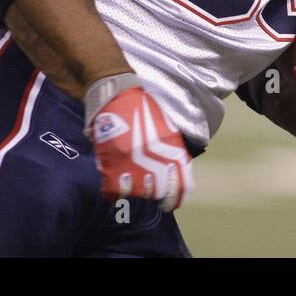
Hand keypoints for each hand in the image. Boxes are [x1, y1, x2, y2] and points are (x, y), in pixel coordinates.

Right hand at [87, 86, 193, 211]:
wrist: (117, 92)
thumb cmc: (142, 109)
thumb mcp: (166, 129)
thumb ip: (170, 151)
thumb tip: (172, 174)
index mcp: (173, 150)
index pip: (182, 186)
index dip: (175, 199)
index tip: (169, 203)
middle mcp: (157, 159)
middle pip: (159, 192)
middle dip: (154, 195)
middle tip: (148, 193)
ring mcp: (135, 162)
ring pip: (138, 193)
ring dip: (134, 191)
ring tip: (131, 183)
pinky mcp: (114, 162)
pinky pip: (114, 190)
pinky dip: (114, 192)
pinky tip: (114, 186)